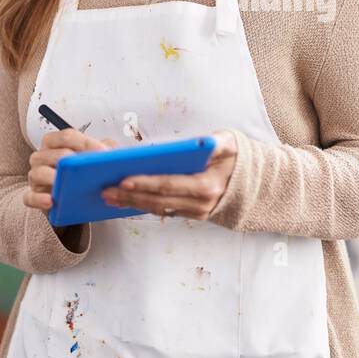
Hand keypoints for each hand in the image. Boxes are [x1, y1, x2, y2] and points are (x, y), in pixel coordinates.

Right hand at [23, 128, 117, 213]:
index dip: (86, 143)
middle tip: (87, 169)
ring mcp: (36, 176)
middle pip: (54, 154)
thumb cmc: (83, 174)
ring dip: (53, 178)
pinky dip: (39, 199)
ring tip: (67, 184)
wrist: (75, 198)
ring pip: (38, 173)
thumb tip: (111, 153)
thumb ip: (105, 150)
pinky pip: (30, 197)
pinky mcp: (33, 195)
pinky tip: (51, 200)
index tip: (103, 153)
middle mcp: (43, 157)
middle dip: (71, 161)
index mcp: (57, 143)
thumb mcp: (96, 158)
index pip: (68, 137)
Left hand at [101, 130, 238, 219]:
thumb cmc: (236, 158)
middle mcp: (200, 203)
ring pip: (158, 209)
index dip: (145, 183)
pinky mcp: (192, 215)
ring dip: (131, 204)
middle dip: (130, 196)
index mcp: (207, 186)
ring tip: (108, 197)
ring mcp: (196, 212)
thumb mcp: (230, 144)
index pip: (169, 184)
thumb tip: (203, 142)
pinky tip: (125, 201)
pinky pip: (164, 210)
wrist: (253, 184)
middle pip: (158, 200)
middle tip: (105, 191)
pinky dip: (143, 205)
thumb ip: (217, 143)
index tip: (123, 180)